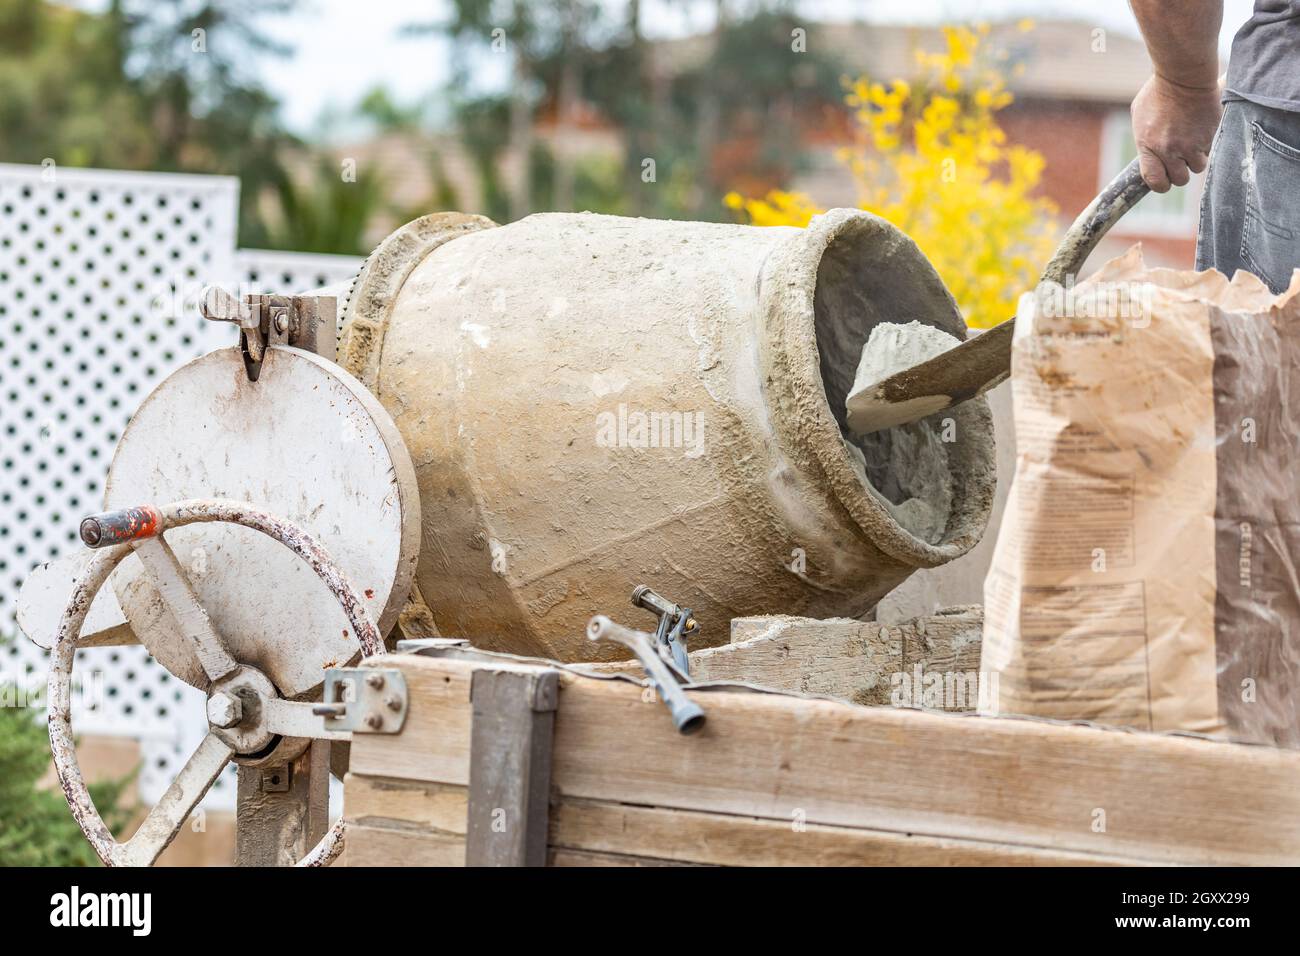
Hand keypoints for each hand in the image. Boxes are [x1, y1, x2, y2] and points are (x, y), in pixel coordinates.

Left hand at [1130, 74, 1221, 191]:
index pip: (1154, 180)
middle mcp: (1169, 150)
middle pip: (1179, 179)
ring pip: (1197, 167)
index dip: (1160, 184)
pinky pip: (1208, 151)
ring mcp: (1190, 144)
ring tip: (1190, 145)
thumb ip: (1144, 139)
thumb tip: (1148, 155)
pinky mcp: (1208, 136)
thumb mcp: (1140, 116)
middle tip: (1179, 161)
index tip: (1163, 180)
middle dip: (1179, 173)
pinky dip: (1204, 146)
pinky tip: (1199, 132)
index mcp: (1148, 146)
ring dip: (1194, 160)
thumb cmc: (1158, 92)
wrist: (1184, 76)